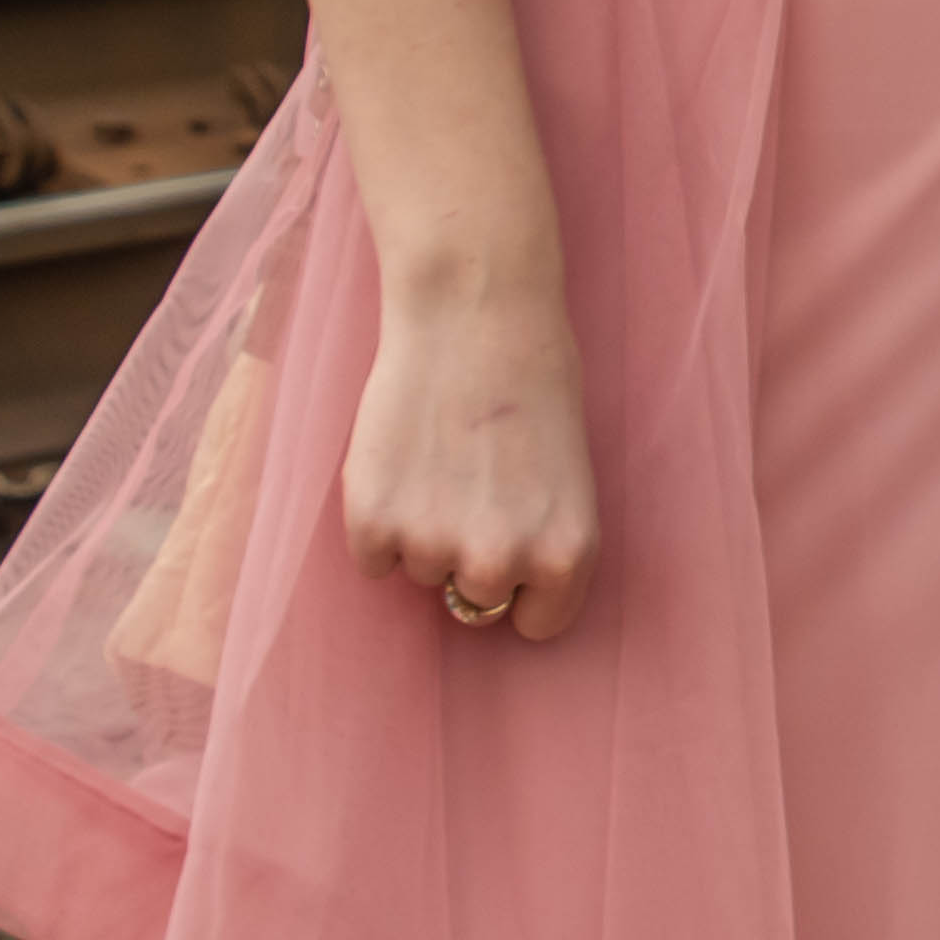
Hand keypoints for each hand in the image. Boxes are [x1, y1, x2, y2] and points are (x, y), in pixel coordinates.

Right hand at [342, 273, 597, 642]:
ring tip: (438, 457)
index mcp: (566, 554)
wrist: (472, 315)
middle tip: (470, 485)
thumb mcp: (568, 477)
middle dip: (468, 554)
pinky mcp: (372, 523)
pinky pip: (371, 558)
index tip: (511, 547)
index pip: (538, 623)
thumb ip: (540, 540)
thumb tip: (500, 589)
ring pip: (420, 570)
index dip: (522, 585)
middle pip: (473, 600)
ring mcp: (433, 546)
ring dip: (421, 528)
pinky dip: (376, 518)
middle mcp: (502, 562)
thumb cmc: (532, 382)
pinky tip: (399, 460)